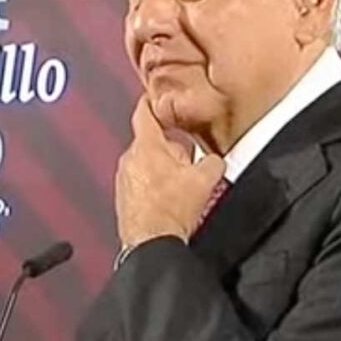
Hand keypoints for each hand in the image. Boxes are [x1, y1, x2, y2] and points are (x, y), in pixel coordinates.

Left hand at [115, 97, 225, 248]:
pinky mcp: (124, 198)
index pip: (144, 112)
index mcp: (146, 147)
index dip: (153, 101)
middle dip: (170, 148)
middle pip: (152, 142)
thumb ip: (213, 161)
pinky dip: (154, 186)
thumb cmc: (169, 212)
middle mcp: (129, 160)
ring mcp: (124, 180)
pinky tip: (168, 200)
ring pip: (146, 164)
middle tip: (188, 160)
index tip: (156, 96)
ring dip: (162, 169)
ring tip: (179, 186)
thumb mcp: (204, 180)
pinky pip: (141, 182)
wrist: (151, 244)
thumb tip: (217, 159)